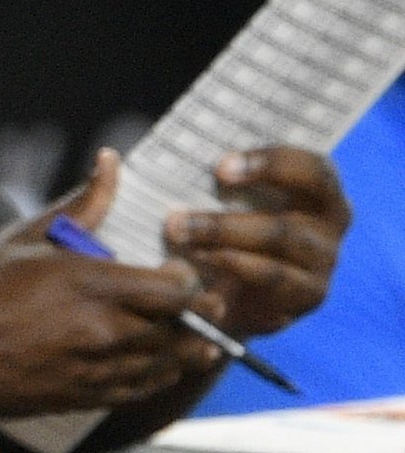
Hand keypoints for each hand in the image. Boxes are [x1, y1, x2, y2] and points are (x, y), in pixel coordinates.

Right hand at [0, 151, 225, 417]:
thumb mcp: (29, 236)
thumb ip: (83, 202)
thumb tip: (110, 159)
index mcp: (94, 284)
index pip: (180, 289)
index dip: (191, 280)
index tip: (181, 272)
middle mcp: (105, 329)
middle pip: (186, 327)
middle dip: (201, 314)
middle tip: (204, 304)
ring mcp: (99, 368)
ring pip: (172, 362)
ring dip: (188, 348)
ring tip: (193, 336)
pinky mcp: (89, 396)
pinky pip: (146, 388)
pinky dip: (161, 374)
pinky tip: (159, 362)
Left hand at [164, 144, 345, 339]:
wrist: (235, 296)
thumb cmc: (227, 232)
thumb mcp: (223, 199)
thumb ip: (208, 178)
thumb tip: (122, 156)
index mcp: (318, 192)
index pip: (312, 169)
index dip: (272, 164)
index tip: (219, 167)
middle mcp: (329, 226)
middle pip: (287, 219)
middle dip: (225, 221)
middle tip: (174, 219)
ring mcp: (324, 263)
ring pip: (279, 246)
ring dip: (224, 241)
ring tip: (179, 239)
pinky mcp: (310, 294)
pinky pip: (273, 278)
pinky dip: (235, 268)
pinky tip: (201, 263)